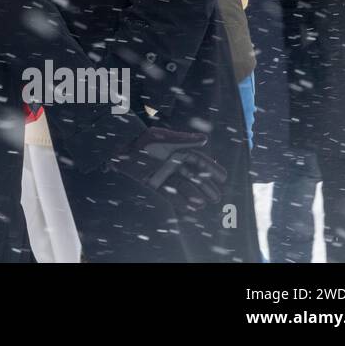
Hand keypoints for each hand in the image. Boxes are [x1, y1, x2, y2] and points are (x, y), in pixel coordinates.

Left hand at [107, 127, 226, 211]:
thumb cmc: (144, 140)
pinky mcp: (155, 184)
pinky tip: (190, 208)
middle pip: (194, 177)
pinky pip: (169, 194)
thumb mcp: (163, 137)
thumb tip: (205, 139)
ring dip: (194, 195)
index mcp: (179, 151)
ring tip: (204, 203)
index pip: (200, 161)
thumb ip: (183, 140)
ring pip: (183, 187)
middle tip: (217, 197)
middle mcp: (175, 164)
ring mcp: (165, 175)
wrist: (122, 148)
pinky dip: (179, 201)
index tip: (223, 177)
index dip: (212, 169)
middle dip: (206, 187)